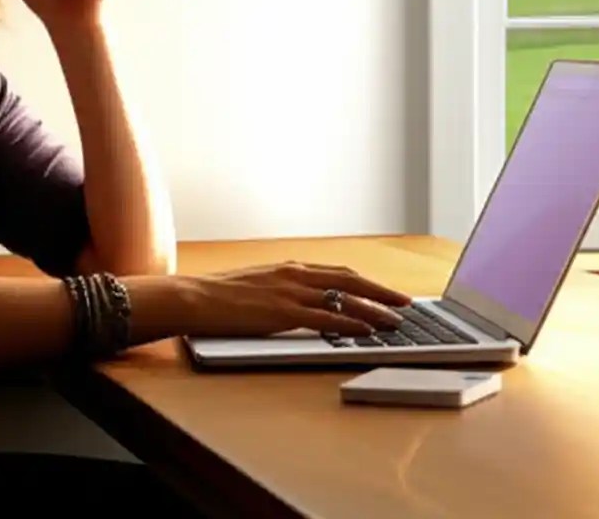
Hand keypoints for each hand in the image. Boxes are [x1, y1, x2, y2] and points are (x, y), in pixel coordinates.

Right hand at [182, 262, 412, 337]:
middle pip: (351, 281)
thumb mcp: (259, 285)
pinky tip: (367, 331)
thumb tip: (302, 302)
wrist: (192, 297)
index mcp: (291, 268)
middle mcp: (296, 275)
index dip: (368, 283)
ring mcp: (290, 293)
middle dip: (382, 292)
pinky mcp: (282, 312)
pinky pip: (325, 318)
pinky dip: (350, 324)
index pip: (340, 273)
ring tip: (396, 321)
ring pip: (344, 298)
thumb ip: (283, 291)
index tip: (388, 292)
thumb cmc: (219, 296)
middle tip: (406, 303)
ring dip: (374, 310)